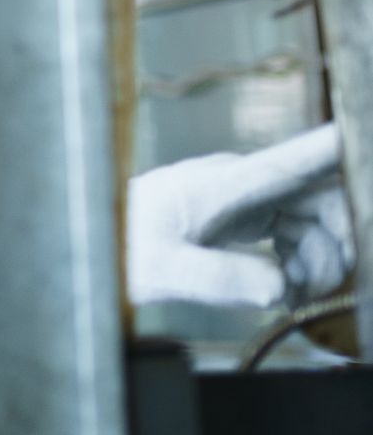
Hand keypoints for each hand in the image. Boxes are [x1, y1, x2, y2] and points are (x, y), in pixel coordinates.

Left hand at [127, 124, 352, 307]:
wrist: (88, 240)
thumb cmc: (113, 245)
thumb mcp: (159, 268)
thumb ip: (220, 277)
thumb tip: (280, 289)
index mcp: (225, 184)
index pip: (297, 160)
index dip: (341, 148)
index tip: (363, 137)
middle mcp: (242, 183)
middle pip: (323, 197)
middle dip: (338, 240)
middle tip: (312, 286)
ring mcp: (244, 200)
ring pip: (314, 221)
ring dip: (318, 262)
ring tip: (290, 297)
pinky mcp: (241, 219)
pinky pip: (293, 237)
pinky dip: (298, 266)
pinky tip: (283, 292)